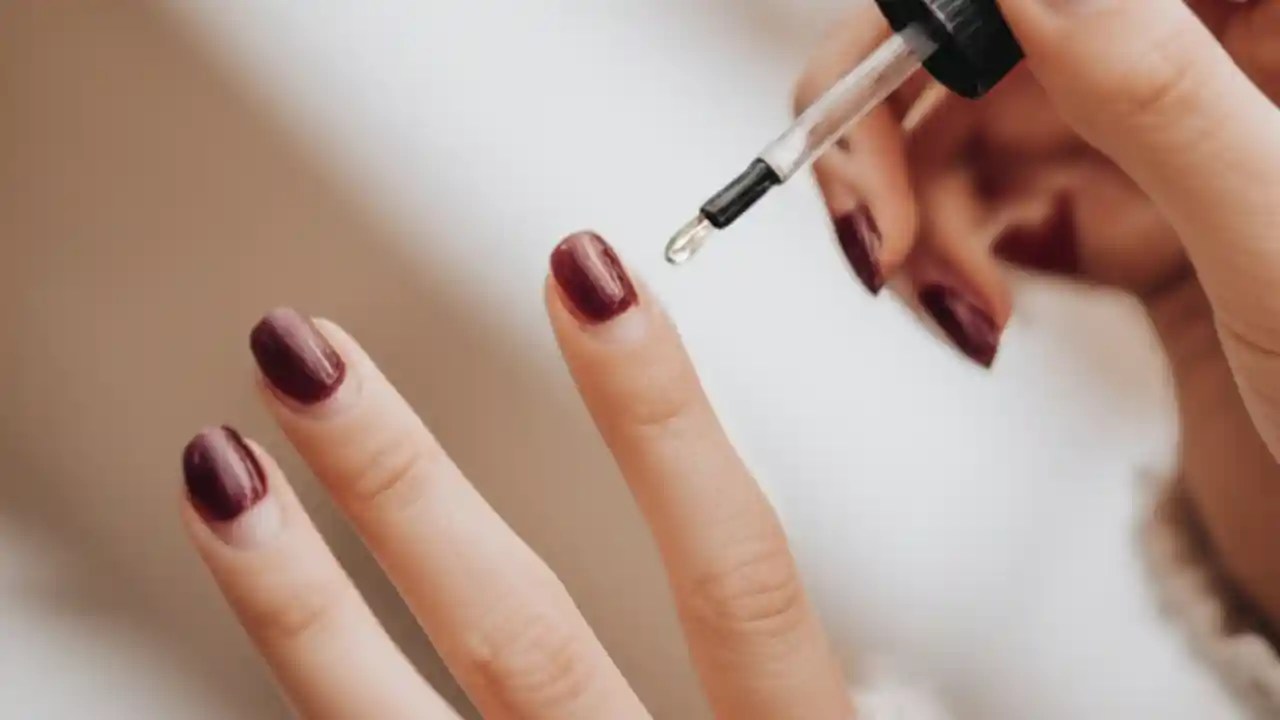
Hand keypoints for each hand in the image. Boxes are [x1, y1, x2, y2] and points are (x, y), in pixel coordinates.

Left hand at [179, 233, 851, 718]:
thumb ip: (778, 686)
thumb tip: (736, 564)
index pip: (737, 576)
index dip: (662, 421)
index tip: (590, 280)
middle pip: (530, 640)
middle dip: (409, 491)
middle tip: (313, 360)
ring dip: (300, 607)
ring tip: (227, 475)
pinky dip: (317, 689)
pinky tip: (278, 613)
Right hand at [798, 0, 1279, 620]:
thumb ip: (1154, 89)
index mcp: (1270, 14)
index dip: (960, 4)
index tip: (897, 59)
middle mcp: (1200, 56)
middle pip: (991, 26)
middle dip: (897, 112)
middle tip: (869, 213)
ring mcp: (1150, 130)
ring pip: (966, 110)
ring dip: (913, 203)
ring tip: (939, 299)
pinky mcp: (1110, 203)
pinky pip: (986, 191)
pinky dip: (944, 248)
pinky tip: (971, 310)